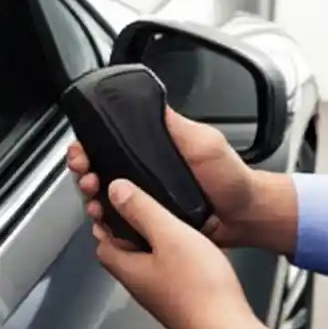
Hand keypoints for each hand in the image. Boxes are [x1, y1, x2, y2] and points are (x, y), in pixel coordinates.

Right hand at [67, 107, 297, 251]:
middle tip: (87, 176)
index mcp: (153, 150)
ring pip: (105, 199)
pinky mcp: (150, 224)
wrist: (244, 216)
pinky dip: (107, 226)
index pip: (110, 143)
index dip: (90, 146)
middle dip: (84, 172)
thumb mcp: (205, 142)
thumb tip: (153, 102)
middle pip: (100, 171)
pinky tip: (102, 225)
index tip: (83, 150)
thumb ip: (178, 125)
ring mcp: (145, 200)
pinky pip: (120, 225)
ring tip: (94, 201)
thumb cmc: (230, 178)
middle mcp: (144, 174)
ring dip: (91, 199)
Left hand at [93, 178, 270, 328]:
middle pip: (122, 252)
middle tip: (140, 207)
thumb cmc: (200, 290)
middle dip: (127, 228)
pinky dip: (171, 255)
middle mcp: (140, 284)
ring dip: (151, 241)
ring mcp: (160, 295)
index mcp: (128, 268)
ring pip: (146, 262)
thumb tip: (115, 190)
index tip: (113, 201)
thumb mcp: (168, 235)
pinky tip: (189, 248)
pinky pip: (167, 272)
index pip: (102, 242)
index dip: (105, 220)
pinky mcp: (181, 301)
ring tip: (166, 222)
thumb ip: (141, 209)